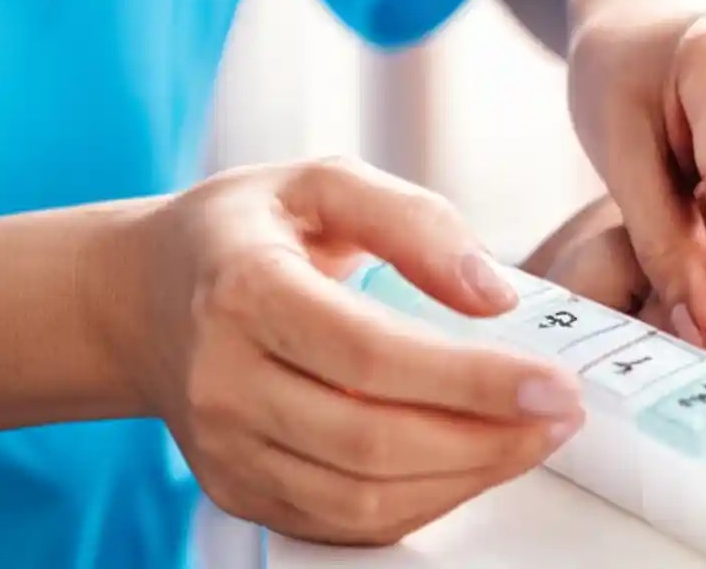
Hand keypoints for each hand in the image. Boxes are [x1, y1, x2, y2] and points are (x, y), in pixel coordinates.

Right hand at [101, 158, 583, 544]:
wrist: (143, 298)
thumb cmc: (247, 232)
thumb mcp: (325, 183)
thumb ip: (415, 222)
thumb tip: (495, 295)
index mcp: (244, 290)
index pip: (372, 356)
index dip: (474, 380)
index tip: (556, 383)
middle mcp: (223, 380)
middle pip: (371, 441)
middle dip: (488, 439)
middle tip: (562, 416)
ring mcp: (225, 448)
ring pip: (361, 498)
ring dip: (466, 479)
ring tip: (533, 440)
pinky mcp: (239, 489)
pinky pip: (343, 521)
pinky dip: (423, 503)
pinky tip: (473, 464)